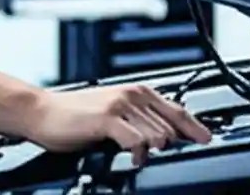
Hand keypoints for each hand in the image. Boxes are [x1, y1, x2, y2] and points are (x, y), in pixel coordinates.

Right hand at [22, 84, 211, 165]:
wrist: (42, 113)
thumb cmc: (75, 116)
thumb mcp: (114, 114)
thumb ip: (139, 121)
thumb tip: (165, 137)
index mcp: (137, 92)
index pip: (176, 110)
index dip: (195, 127)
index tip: (207, 138)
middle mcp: (132, 94)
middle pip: (171, 125)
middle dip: (174, 143)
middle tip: (165, 155)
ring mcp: (120, 105)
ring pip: (156, 134)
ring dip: (152, 151)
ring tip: (139, 157)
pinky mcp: (107, 118)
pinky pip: (136, 140)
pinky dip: (138, 152)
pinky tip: (133, 158)